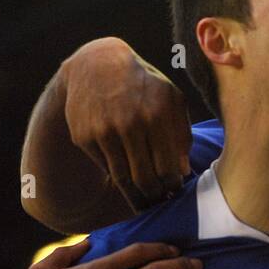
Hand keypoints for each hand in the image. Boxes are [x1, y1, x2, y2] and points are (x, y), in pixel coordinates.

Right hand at [60, 37, 191, 210]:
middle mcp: (129, 123)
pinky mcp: (84, 137)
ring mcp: (104, 131)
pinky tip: (127, 181)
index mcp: (157, 114)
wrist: (97, 66)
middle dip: (155, 197)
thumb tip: (183, 171)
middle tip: (160, 202)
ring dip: (136, 196)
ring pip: (123, 179)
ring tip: (146, 202)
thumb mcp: (171, 99)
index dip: (172, 186)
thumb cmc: (144, 85)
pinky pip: (106, 168)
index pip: (167, 167)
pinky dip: (117, 178)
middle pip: (145, 179)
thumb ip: (182, 133)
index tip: (175, 193)